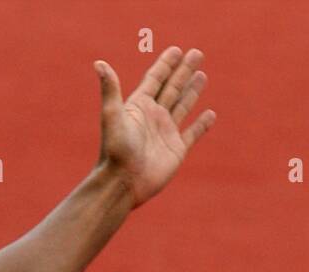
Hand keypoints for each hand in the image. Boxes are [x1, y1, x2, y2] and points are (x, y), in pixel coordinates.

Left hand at [95, 47, 216, 207]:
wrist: (122, 183)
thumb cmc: (115, 151)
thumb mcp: (112, 116)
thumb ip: (110, 89)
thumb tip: (98, 63)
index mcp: (139, 108)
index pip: (154, 80)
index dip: (165, 65)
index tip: (176, 50)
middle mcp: (153, 118)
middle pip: (172, 88)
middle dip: (183, 71)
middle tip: (196, 53)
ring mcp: (166, 133)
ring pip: (183, 106)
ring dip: (192, 91)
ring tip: (202, 75)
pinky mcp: (176, 150)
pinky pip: (193, 134)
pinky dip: (202, 124)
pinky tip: (210, 114)